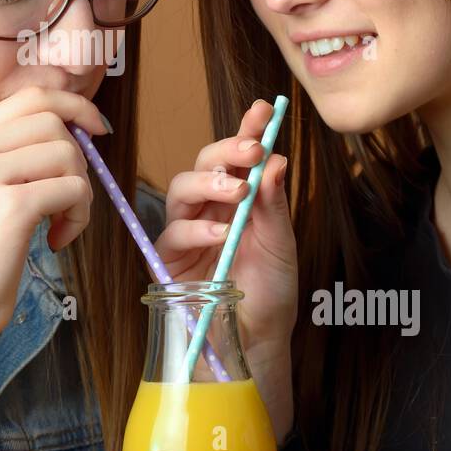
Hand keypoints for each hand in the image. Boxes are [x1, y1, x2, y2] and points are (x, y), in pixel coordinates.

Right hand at [0, 86, 107, 344]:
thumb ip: (14, 153)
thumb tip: (78, 124)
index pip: (30, 97)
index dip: (73, 105)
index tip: (97, 129)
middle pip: (53, 122)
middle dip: (78, 158)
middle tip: (68, 199)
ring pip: (68, 154)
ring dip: (80, 191)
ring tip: (61, 223)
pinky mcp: (11, 206)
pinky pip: (73, 190)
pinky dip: (79, 216)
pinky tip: (57, 240)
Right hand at [153, 99, 298, 355]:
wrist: (259, 339)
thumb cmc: (270, 292)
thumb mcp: (281, 244)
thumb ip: (275, 204)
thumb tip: (277, 159)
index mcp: (239, 199)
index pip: (238, 158)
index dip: (246, 131)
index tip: (262, 111)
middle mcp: (210, 209)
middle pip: (203, 164)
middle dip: (225, 152)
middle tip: (251, 152)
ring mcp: (187, 231)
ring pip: (181, 190)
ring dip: (208, 184)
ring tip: (236, 192)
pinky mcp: (169, 259)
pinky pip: (174, 234)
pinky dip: (197, 230)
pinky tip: (220, 233)